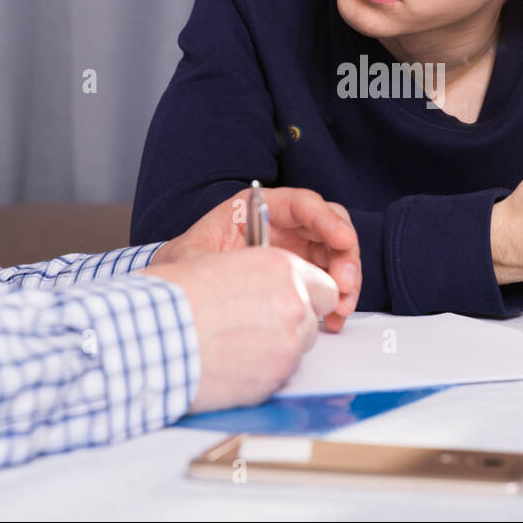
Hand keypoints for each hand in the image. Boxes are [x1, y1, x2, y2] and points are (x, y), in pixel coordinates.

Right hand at [139, 246, 340, 412]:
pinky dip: (261, 373)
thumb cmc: (171, 299)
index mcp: (281, 268)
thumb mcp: (219, 266)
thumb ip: (257, 276)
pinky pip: (279, 375)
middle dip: (290, 323)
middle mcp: (293, 304)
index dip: (305, 296)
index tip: (288, 302)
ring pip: (297, 348)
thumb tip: (267, 287)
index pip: (324, 286)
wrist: (149, 338)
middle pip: (312, 319)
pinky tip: (229, 364)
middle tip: (252, 326)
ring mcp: (288, 344)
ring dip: (276, 348)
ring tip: (233, 346)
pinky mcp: (275, 379)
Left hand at [148, 186, 360, 329]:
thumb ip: (218, 257)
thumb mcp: (192, 257)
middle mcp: (282, 225)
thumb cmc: (183, 267)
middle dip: (344, 256)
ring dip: (346, 281)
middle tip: (345, 285)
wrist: (177, 292)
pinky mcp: (299, 274)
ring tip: (341, 309)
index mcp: (255, 209)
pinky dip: (336, 299)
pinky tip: (333, 318)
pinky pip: (327, 281)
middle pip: (329, 228)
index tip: (343, 240)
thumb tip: (247, 263)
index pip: (302, 204)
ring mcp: (294, 249)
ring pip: (336, 255)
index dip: (328, 220)